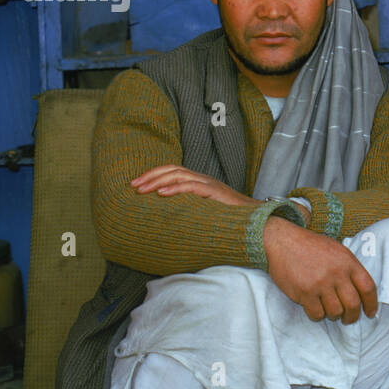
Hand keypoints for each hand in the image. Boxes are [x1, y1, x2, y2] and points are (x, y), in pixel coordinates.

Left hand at [131, 165, 256, 206]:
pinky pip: (192, 187)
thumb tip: (168, 216)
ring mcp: (209, 184)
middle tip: (133, 185)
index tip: (136, 184)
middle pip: (172, 169)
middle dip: (150, 176)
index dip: (153, 174)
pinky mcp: (214, 192)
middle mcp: (202, 179)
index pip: (172, 171)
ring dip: (158, 181)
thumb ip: (189, 207)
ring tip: (142, 190)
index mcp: (198, 181)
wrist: (255, 219)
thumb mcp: (204, 210)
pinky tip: (162, 194)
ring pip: (179, 175)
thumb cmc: (229, 218)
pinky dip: (175, 189)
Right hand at [263, 217, 377, 323]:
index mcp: (348, 262)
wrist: (283, 241)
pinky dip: (317, 315)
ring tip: (329, 311)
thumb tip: (361, 291)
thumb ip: (349, 268)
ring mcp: (320, 283)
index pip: (368, 287)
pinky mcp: (304, 292)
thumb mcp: (337, 250)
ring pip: (336, 312)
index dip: (372, 303)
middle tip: (349, 319)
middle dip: (353, 316)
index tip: (370, 313)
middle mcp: (336, 273)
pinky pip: (317, 314)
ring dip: (334, 315)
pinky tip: (314, 308)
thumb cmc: (310, 246)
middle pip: (353, 304)